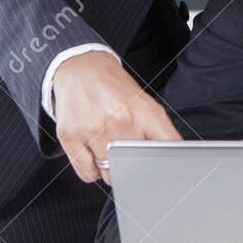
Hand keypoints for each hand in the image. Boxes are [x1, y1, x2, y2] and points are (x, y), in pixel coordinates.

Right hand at [51, 51, 180, 184]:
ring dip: (113, 169)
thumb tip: (172, 157)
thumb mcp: (145, 103)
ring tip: (109, 146)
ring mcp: (94, 130)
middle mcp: (121, 121)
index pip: (166, 148)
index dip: (169, 163)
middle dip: (135, 166)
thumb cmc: (114, 87)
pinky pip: (88, 174)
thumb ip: (159, 131)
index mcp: (145, 112)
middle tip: (128, 152)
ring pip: (111, 175)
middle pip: (136, 168)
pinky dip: (93, 170)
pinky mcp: (70, 137)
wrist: (81, 67)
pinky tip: (93, 152)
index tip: (165, 167)